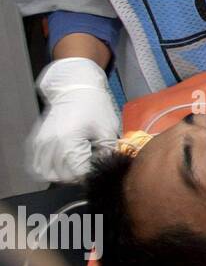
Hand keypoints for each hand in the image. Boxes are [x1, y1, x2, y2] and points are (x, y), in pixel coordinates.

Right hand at [29, 57, 119, 181]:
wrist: (75, 89)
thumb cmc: (95, 107)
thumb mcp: (108, 129)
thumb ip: (107, 152)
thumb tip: (103, 168)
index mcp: (69, 141)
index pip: (77, 173)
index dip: (90, 174)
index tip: (97, 168)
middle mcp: (51, 144)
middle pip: (62, 176)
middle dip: (78, 175)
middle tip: (89, 165)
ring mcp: (41, 143)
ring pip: (48, 174)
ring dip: (62, 175)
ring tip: (76, 164)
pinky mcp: (37, 142)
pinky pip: (38, 165)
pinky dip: (49, 169)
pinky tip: (62, 163)